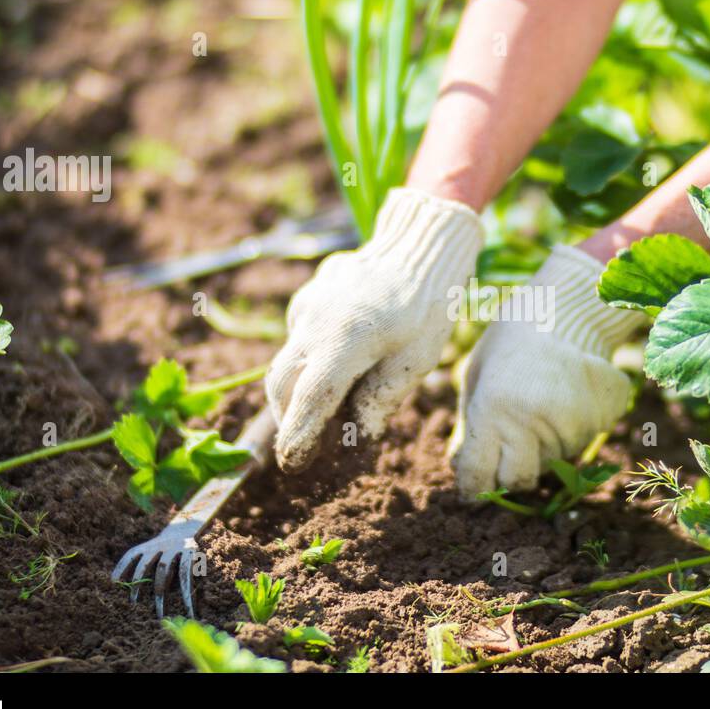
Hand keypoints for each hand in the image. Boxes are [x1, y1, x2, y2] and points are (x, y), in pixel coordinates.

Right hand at [266, 188, 482, 468]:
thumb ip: (383, 395)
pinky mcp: (308, 297)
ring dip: (298, 390)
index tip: (293, 463)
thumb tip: (358, 430)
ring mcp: (307, 306)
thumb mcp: (418, 357)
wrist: (418, 246)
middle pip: (282, 384)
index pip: (310, 399)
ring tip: (329, 406)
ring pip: (287, 360)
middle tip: (309, 444)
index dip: (297, 435)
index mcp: (345, 340)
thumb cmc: (427, 305)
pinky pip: (299, 337)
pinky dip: (310, 360)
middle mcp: (315, 322)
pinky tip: (341, 362)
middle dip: (289, 418)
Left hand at [449, 245, 644, 496]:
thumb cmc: (511, 340)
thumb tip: (461, 470)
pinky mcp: (599, 422)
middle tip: (508, 448)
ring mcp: (570, 427)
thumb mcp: (477, 378)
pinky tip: (563, 399)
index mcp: (493, 413)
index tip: (473, 487)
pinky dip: (568, 433)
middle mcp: (532, 426)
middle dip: (509, 474)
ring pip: (551, 462)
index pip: (479, 478)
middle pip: (519, 481)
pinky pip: (578, 444)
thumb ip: (469, 428)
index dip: (473, 487)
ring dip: (541, 448)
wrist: (567, 310)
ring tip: (539, 404)